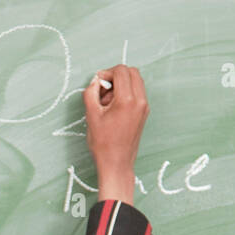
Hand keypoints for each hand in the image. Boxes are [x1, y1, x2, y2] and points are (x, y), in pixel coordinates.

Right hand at [82, 64, 149, 203]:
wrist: (116, 163)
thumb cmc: (103, 143)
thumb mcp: (91, 115)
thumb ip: (91, 92)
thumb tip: (96, 81)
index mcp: (127, 100)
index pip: (121, 71)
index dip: (107, 73)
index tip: (98, 83)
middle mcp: (140, 101)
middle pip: (132, 72)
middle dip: (115, 76)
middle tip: (103, 90)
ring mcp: (144, 107)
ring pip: (135, 81)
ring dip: (121, 84)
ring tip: (106, 101)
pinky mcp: (144, 112)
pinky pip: (137, 93)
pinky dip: (125, 93)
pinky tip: (113, 107)